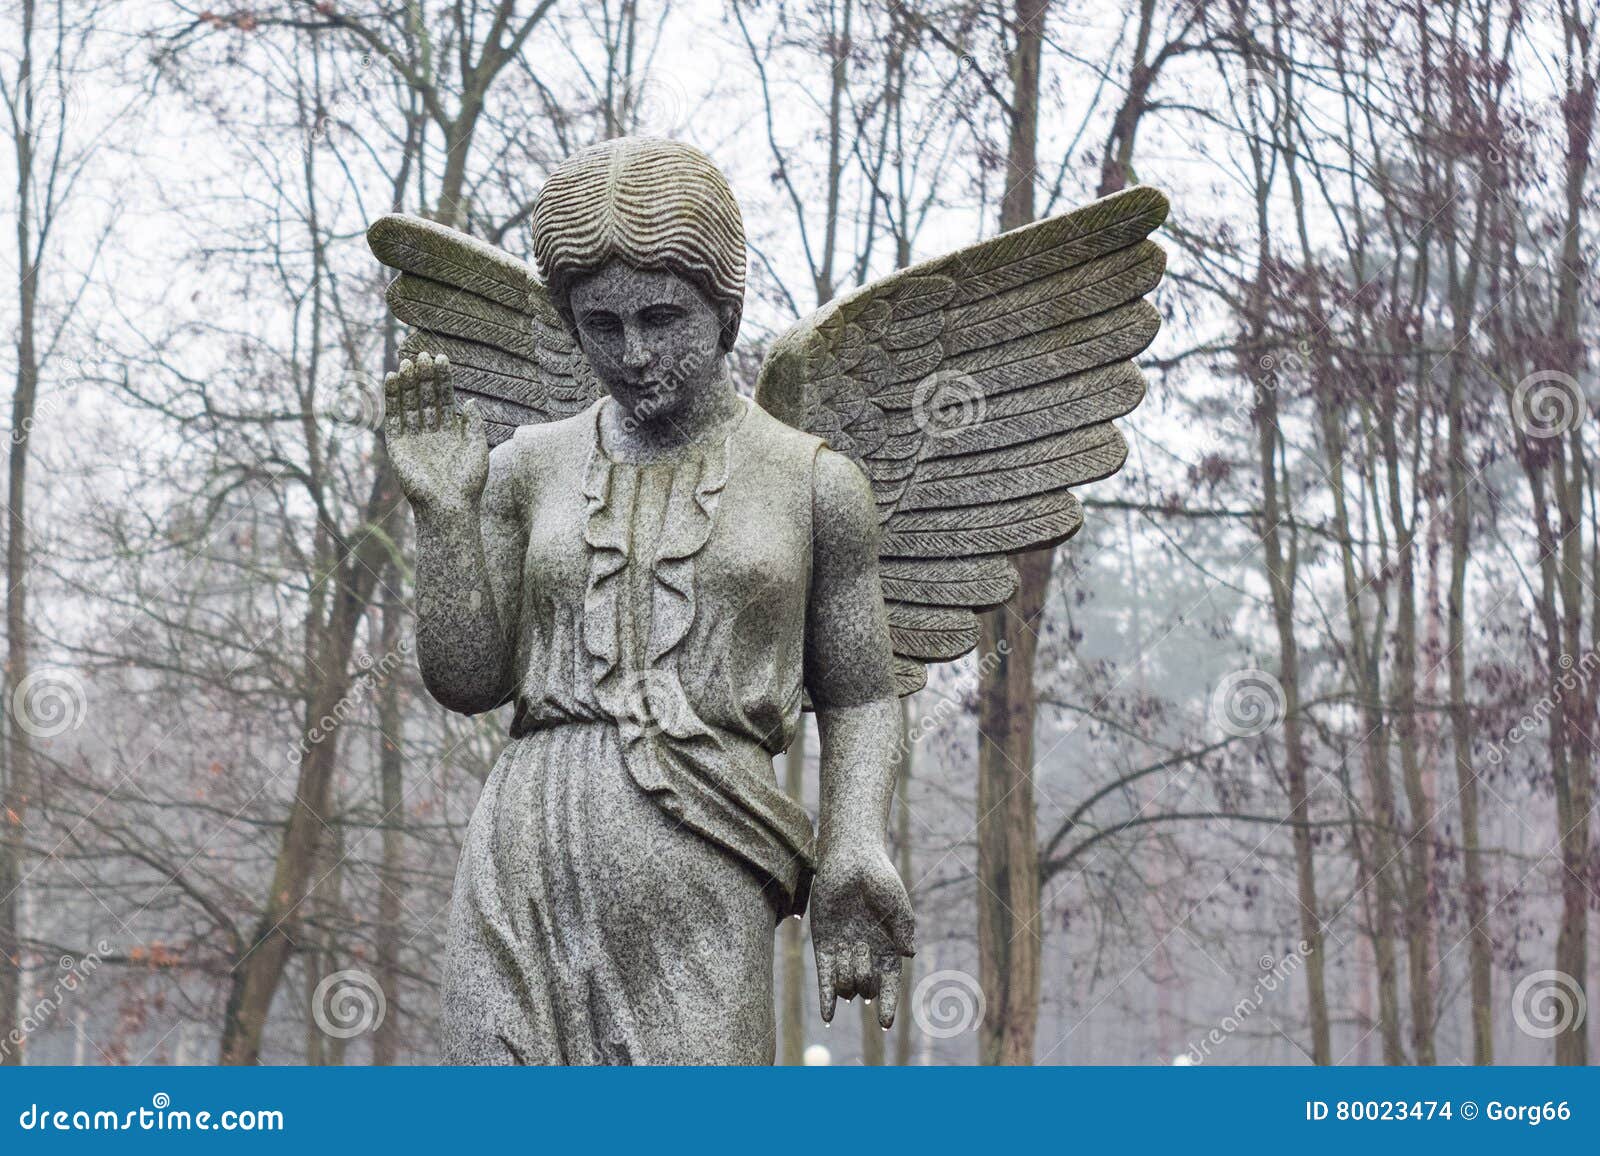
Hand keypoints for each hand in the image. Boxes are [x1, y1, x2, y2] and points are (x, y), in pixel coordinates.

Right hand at [384, 351, 488, 513]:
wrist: (448, 506)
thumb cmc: (468, 483)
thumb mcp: (477, 448)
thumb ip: (473, 424)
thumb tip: (470, 400)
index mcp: (451, 431)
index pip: (444, 397)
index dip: (442, 379)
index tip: (440, 358)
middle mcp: (431, 431)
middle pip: (425, 397)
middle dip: (423, 376)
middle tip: (421, 355)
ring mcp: (414, 437)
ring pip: (408, 404)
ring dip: (407, 383)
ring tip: (407, 362)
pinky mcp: (397, 445)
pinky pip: (394, 417)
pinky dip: (392, 398)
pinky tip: (393, 380)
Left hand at [811, 845, 915, 1029]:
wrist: (850, 860)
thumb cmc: (879, 879)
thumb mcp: (897, 903)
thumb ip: (904, 928)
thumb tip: (909, 954)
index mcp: (888, 949)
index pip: (889, 985)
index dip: (888, 1005)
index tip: (885, 1024)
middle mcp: (867, 955)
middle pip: (867, 986)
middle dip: (865, 978)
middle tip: (862, 949)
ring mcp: (845, 952)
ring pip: (846, 986)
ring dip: (847, 979)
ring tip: (849, 951)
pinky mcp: (825, 946)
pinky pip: (826, 979)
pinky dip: (827, 998)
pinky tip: (827, 1016)